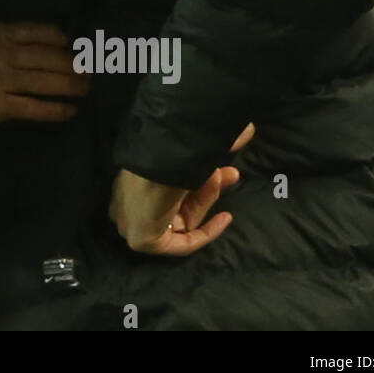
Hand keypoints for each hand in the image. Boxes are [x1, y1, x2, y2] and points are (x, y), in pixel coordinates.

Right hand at [0, 18, 88, 127]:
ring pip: (48, 81)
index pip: (37, 32)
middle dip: (73, 63)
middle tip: (89, 68)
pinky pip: (35, 108)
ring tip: (86, 88)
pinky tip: (70, 112)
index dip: (57, 38)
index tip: (69, 43)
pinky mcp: (2, 105)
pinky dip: (54, 110)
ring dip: (71, 85)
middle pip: (50, 57)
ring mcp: (7, 80)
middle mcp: (8, 54)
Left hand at [108, 123, 255, 255]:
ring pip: (181, 217)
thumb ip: (208, 150)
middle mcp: (128, 199)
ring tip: (228, 177)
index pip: (164, 187)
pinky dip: (206, 233)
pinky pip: (181, 242)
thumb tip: (245, 130)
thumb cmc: (169, 150)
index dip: (196, 181)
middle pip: (176, 202)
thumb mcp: (190, 153)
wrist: (157, 159)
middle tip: (231, 173)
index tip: (219, 172)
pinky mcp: (142, 240)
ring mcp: (132, 222)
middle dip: (208, 188)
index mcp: (129, 175)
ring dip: (208, 199)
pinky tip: (225, 218)